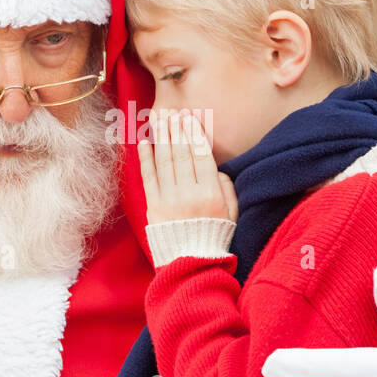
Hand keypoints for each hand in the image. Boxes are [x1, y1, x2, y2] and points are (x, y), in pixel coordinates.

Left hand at [138, 109, 237, 225]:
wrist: (192, 264)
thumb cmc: (214, 236)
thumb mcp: (233, 213)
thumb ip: (227, 188)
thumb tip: (216, 168)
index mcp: (210, 194)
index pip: (201, 156)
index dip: (194, 134)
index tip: (189, 118)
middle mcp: (188, 194)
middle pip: (181, 154)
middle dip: (177, 130)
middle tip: (174, 112)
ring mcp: (168, 200)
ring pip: (164, 161)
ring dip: (161, 137)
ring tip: (160, 120)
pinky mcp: (153, 206)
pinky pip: (148, 177)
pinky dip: (145, 158)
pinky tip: (144, 142)